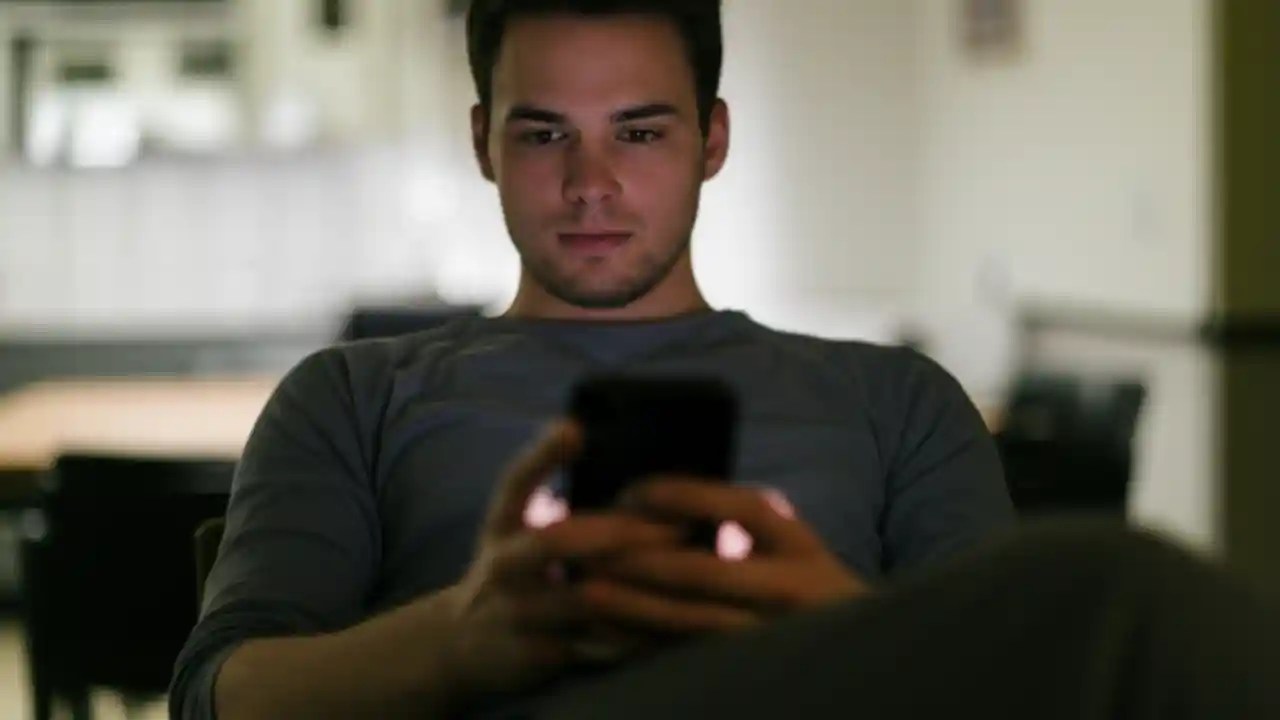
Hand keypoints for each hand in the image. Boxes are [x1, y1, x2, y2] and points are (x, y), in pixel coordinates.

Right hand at [440, 424, 682, 699]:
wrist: (461, 645)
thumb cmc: (510, 569)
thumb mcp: (512, 523)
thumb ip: (542, 481)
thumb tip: (580, 428)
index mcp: (502, 524)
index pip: (516, 481)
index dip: (542, 454)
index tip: (575, 428)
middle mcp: (503, 566)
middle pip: (558, 541)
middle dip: (622, 530)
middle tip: (678, 524)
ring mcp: (518, 613)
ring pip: (586, 599)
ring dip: (641, 585)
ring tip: (691, 569)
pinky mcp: (536, 656)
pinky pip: (597, 646)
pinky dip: (638, 633)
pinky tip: (678, 618)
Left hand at [577, 479, 870, 636]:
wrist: (857, 662)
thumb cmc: (806, 587)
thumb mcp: (791, 543)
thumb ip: (738, 519)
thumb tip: (652, 498)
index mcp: (801, 548)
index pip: (742, 509)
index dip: (686, 495)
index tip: (635, 490)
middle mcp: (790, 594)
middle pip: (704, 572)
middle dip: (641, 558)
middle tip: (589, 546)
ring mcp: (768, 639)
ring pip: (689, 623)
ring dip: (633, 607)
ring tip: (586, 590)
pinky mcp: (744, 673)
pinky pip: (686, 659)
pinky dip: (643, 646)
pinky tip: (603, 634)